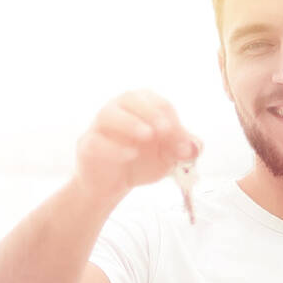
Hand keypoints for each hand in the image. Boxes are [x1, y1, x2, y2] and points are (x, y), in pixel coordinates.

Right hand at [74, 89, 200, 197]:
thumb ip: (182, 150)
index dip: (172, 120)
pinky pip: (96, 142)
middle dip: (150, 112)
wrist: (114, 184)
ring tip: (148, 135)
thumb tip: (194, 147)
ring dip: (130, 123)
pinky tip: (130, 155)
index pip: (157, 103)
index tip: (183, 143)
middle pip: (130, 98)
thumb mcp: (167, 158)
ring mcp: (100, 127)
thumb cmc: (140, 162)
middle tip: (165, 129)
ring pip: (109, 115)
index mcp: (140, 107)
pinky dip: (114, 148)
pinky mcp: (88, 147)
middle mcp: (118, 110)